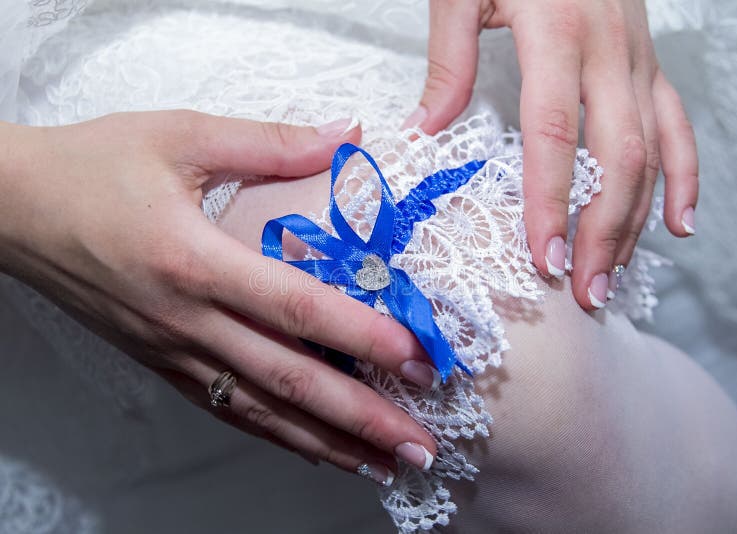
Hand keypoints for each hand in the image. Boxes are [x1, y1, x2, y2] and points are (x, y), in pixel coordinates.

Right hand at [0, 111, 438, 482]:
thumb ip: (270, 141)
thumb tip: (344, 136)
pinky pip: (228, 409)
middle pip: (288, 381)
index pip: (298, 308)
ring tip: (384, 466)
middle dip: (362, 419)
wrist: (12, 210)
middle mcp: (188, 320)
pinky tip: (316, 450)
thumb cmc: (92, 168)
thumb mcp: (181, 135)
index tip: (420, 359)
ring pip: (261, 412)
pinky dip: (278, 436)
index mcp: (196, 260)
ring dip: (328, 444)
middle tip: (420, 446)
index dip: (364, 336)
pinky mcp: (162, 363)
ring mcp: (173, 351)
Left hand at [407, 0, 698, 309]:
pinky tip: (679, 223)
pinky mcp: (652, 63)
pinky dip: (684, 177)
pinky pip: (678, 126)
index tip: (544, 258)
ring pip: (651, 153)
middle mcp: (610, 52)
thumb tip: (425, 131)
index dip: (551, 202)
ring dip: (636, 221)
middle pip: (616, 157)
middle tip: (585, 292)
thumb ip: (449, 62)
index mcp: (558, 34)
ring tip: (614, 276)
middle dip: (601, 232)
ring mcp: (639, 60)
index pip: (555, 135)